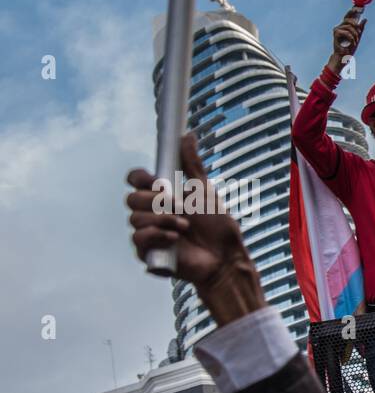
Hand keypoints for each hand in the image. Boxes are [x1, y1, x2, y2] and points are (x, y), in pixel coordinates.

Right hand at [126, 134, 265, 324]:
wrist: (225, 257)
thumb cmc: (218, 227)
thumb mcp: (204, 190)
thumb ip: (191, 164)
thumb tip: (187, 135)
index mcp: (161, 196)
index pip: (135, 180)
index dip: (140, 177)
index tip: (157, 181)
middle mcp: (151, 213)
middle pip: (132, 198)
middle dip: (157, 201)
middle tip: (180, 207)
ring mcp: (148, 233)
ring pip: (135, 218)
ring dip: (163, 219)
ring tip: (185, 226)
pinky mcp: (148, 253)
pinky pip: (138, 239)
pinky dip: (158, 236)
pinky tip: (176, 239)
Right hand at [332, 8, 365, 56]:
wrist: (345, 56)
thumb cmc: (350, 47)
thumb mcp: (358, 36)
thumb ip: (360, 28)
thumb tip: (365, 19)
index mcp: (345, 26)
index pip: (349, 16)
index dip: (353, 11)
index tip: (360, 8)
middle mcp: (340, 26)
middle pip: (348, 18)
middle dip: (355, 24)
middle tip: (359, 31)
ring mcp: (337, 29)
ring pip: (349, 26)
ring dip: (355, 34)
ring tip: (355, 41)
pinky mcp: (336, 33)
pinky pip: (346, 32)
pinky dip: (351, 38)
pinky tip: (351, 42)